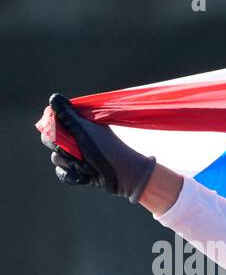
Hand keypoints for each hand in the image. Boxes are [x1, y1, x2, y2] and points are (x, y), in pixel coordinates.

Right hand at [40, 93, 156, 202]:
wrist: (126, 175)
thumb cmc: (109, 149)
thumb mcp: (86, 130)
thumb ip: (68, 116)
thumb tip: (53, 98)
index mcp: (76, 124)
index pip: (51, 123)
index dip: (54, 131)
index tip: (66, 136)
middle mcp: (74, 138)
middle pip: (49, 141)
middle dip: (63, 150)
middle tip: (80, 153)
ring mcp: (76, 154)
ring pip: (56, 159)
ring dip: (72, 164)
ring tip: (90, 166)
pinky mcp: (78, 171)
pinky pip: (62, 173)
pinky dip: (71, 176)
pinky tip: (84, 177)